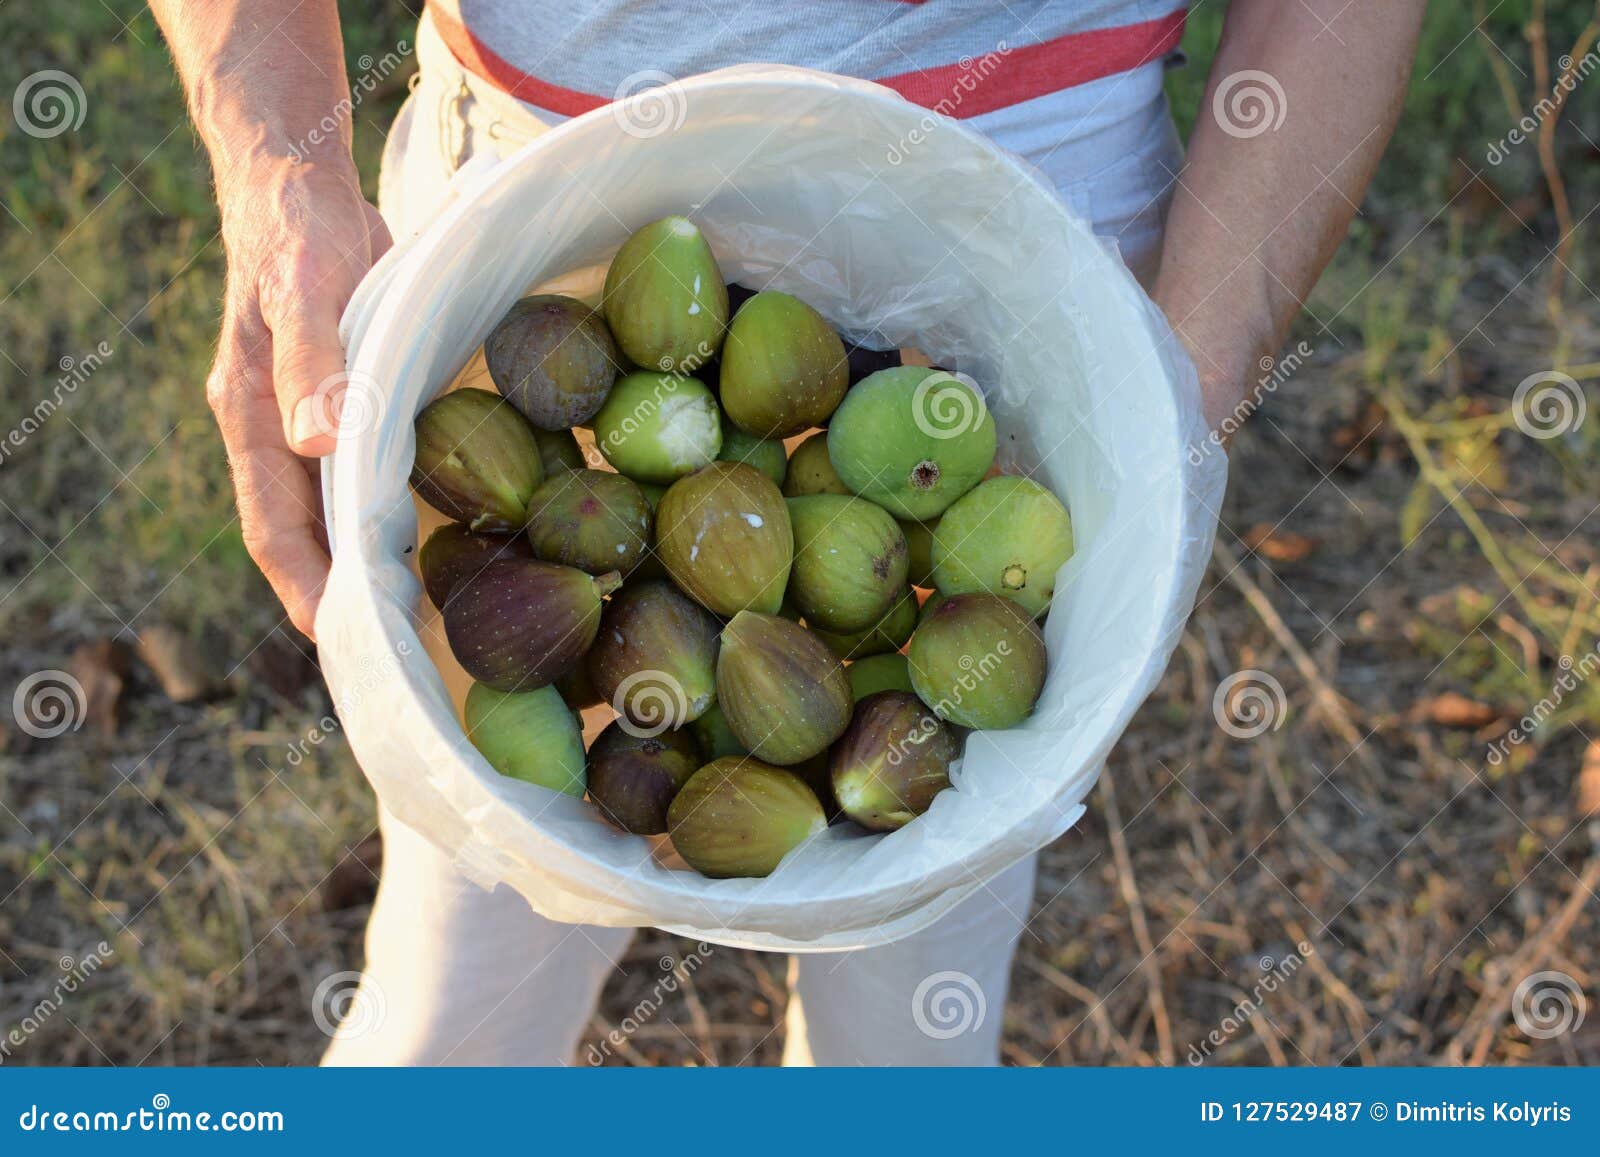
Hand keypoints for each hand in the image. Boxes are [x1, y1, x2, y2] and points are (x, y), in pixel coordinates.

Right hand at [206, 157, 390, 638]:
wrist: (302, 188)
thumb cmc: (299, 232)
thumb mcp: (307, 283)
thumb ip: (312, 358)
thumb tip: (316, 442)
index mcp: (249, 416)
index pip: (272, 526)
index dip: (303, 585)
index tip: (338, 637)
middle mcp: (273, 433)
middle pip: (301, 537)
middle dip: (339, 597)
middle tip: (393, 653)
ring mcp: (304, 425)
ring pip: (332, 514)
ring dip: (366, 566)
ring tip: (417, 620)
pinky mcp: (343, 408)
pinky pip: (360, 479)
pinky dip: (387, 517)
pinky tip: (432, 542)